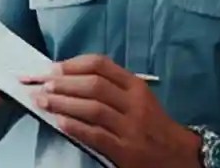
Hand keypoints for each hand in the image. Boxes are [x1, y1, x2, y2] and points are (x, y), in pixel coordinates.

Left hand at [22, 54, 201, 167]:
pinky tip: (59, 121)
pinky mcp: (125, 151)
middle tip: (40, 83)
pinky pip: (96, 135)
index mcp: (135, 86)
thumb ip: (112, 87)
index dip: (72, 64)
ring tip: (42, 100)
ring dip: (63, 102)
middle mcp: (134, 103)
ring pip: (93, 108)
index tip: (51, 68)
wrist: (179, 155)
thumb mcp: (139, 99)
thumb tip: (68, 79)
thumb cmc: (152, 125)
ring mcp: (130, 128)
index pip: (101, 65)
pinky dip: (75, 127)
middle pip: (93, 85)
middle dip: (62, 83)